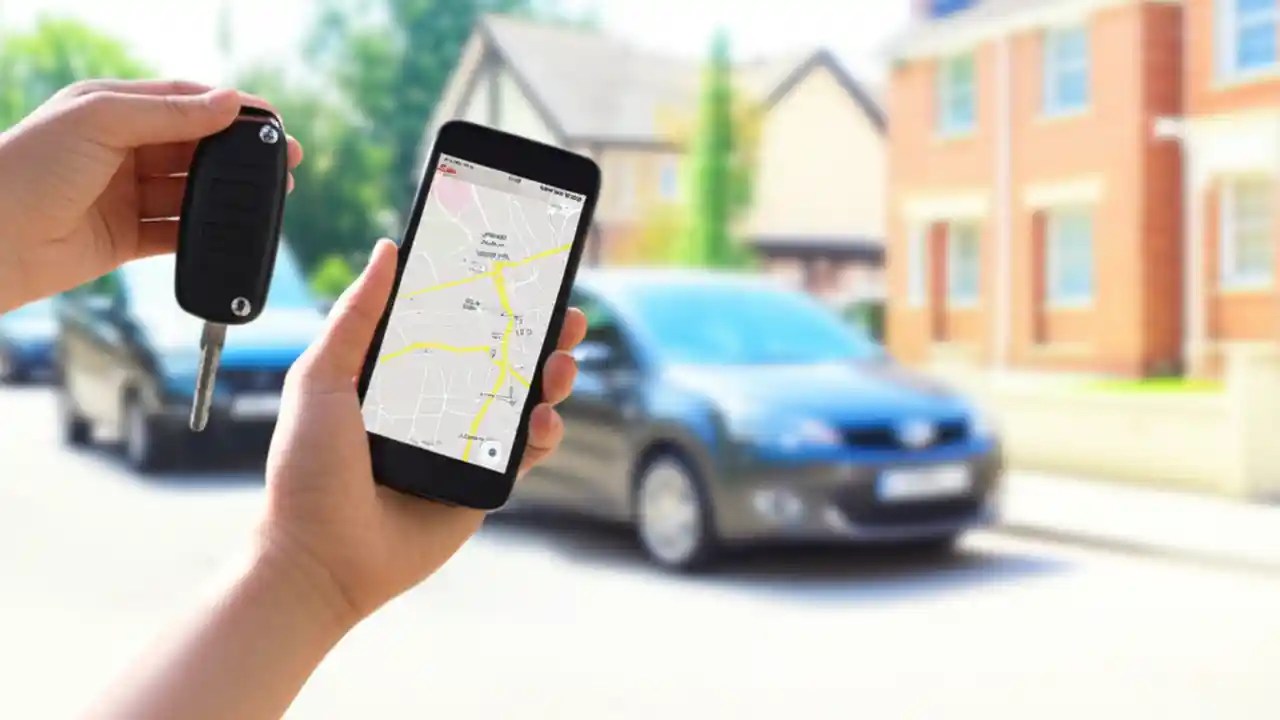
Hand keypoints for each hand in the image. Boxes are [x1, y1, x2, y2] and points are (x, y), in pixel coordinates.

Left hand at [0, 79, 302, 310]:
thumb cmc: (27, 168)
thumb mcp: (100, 122)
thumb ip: (169, 114)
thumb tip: (230, 102)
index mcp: (110, 109)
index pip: (184, 101)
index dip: (230, 109)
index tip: (272, 121)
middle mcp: (120, 149)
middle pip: (195, 147)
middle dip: (239, 154)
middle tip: (284, 162)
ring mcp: (124, 195)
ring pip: (191, 191)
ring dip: (228, 195)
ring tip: (268, 199)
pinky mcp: (126, 238)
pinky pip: (177, 233)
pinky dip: (205, 234)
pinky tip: (232, 232)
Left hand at [260, 239, 585, 622]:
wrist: (321, 560)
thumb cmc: (307, 473)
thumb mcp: (320, 380)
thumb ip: (355, 317)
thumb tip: (386, 251)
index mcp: (399, 374)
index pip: (454, 323)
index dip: (490, 298)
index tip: (519, 271)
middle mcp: (437, 403)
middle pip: (503, 357)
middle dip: (541, 334)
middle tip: (567, 317)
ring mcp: (464, 444)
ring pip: (525, 400)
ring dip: (553, 377)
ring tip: (561, 365)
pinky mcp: (483, 483)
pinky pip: (527, 451)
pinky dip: (544, 431)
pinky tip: (540, 419)